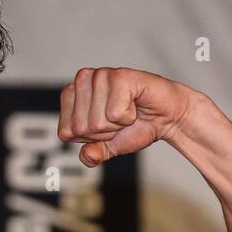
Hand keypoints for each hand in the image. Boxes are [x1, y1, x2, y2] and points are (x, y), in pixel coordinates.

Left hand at [58, 67, 193, 166]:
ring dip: (117, 124)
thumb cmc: (135, 127)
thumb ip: (93, 154)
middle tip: (119, 119)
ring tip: (127, 110)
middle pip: (81, 128)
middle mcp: (82, 81)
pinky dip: (129, 116)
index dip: (89, 139)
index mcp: (71, 96)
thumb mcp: (108, 147)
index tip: (106, 128)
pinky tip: (135, 104)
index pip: (66, 132)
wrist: (165, 118)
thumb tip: (88, 156)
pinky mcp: (119, 75)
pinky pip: (115, 113)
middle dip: (104, 132)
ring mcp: (100, 75)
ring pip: (97, 121)